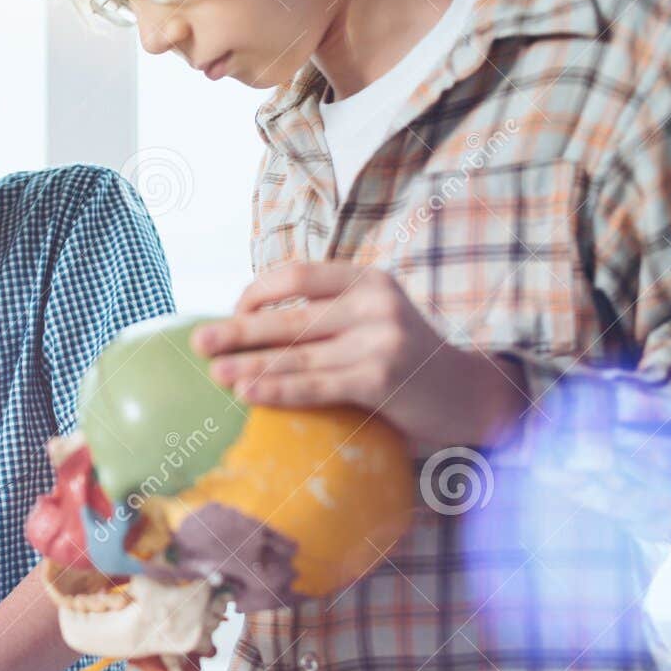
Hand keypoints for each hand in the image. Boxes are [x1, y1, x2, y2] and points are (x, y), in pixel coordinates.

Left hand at [191, 262, 527, 448]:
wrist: (470, 395)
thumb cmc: (406, 359)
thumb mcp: (373, 319)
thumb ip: (328, 314)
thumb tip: (252, 323)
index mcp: (367, 279)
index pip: (296, 275)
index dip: (257, 292)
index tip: (235, 312)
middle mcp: (374, 303)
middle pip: (289, 316)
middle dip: (238, 330)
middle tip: (199, 341)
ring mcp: (380, 340)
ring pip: (297, 354)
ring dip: (249, 364)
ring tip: (214, 373)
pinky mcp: (381, 378)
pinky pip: (315, 385)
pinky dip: (277, 389)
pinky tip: (247, 393)